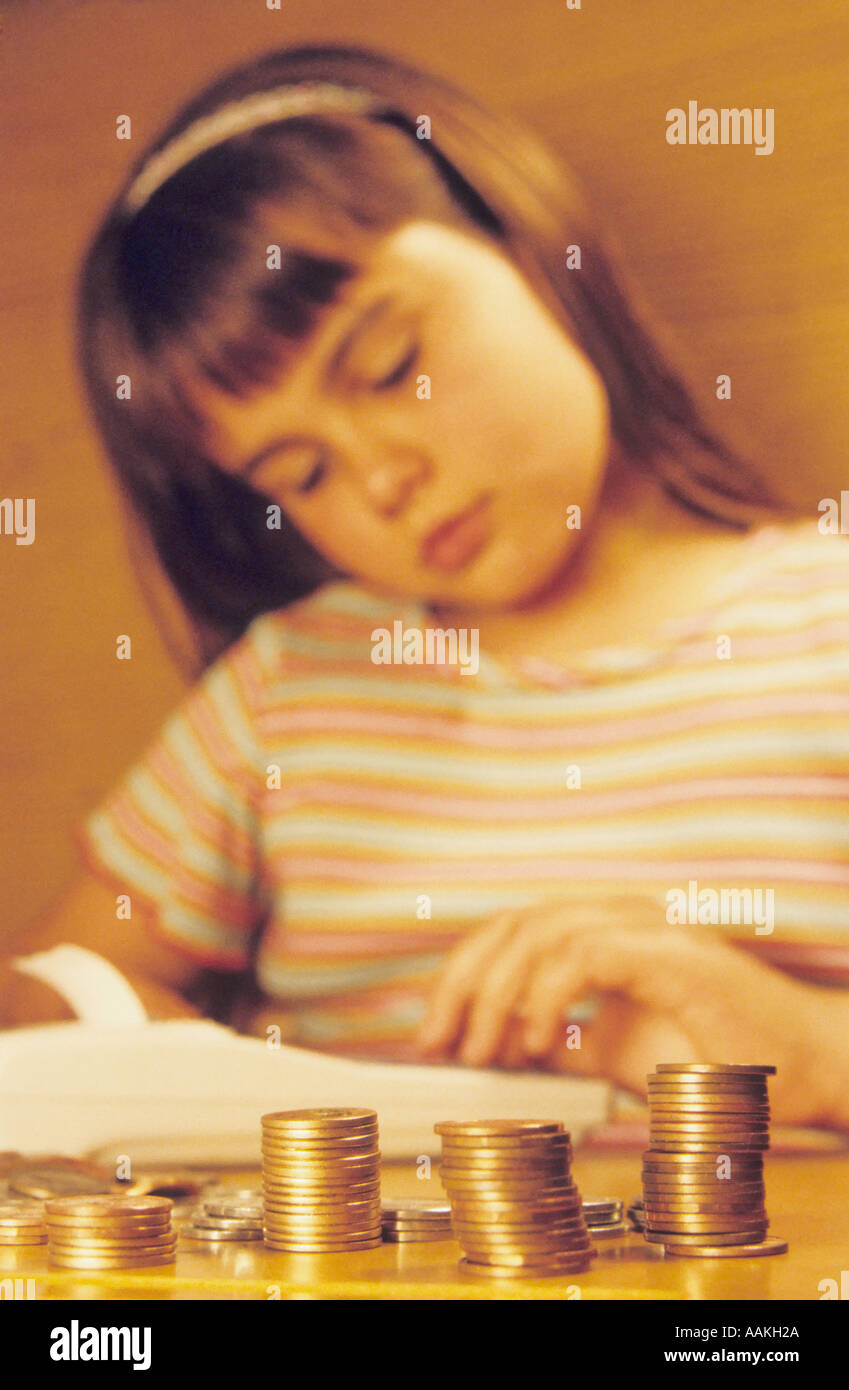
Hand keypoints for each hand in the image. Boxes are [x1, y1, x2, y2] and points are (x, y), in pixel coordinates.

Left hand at [415, 893, 839, 1126]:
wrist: (804, 1072)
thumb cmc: (721, 1060)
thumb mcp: (615, 1054)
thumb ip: (563, 1042)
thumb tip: (497, 1049)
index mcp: (601, 936)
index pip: (511, 934)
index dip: (463, 978)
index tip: (434, 1037)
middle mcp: (617, 919)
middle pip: (511, 923)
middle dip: (462, 983)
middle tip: (436, 1044)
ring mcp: (644, 928)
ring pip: (539, 929)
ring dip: (497, 993)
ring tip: (483, 1051)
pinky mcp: (667, 951)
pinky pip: (585, 952)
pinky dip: (547, 994)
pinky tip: (536, 1042)